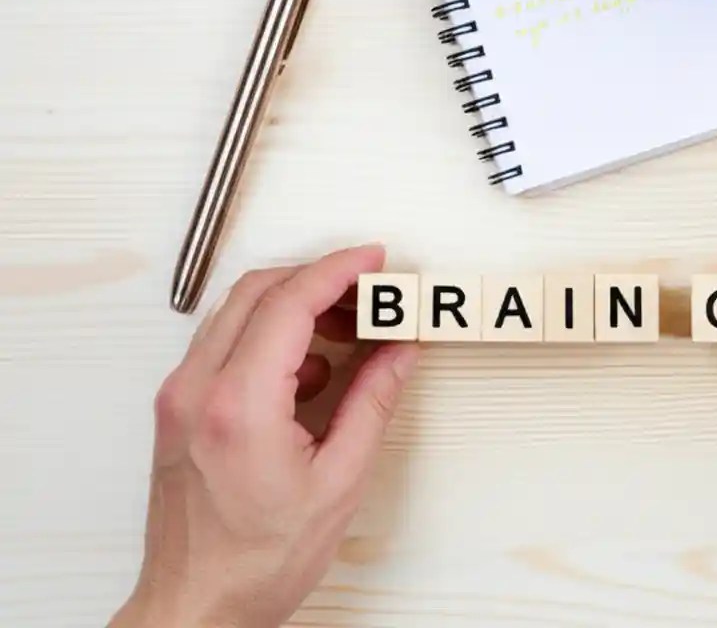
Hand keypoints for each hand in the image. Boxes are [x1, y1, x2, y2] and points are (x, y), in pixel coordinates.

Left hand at [110, 245, 421, 627]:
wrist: (198, 605)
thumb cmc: (257, 561)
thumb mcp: (339, 481)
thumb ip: (372, 403)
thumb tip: (398, 352)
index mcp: (238, 405)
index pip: (289, 302)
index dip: (338, 270)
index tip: (373, 261)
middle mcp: (197, 390)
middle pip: (257, 292)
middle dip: (318, 279)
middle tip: (369, 292)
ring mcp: (180, 397)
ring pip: (237, 313)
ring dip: (293, 306)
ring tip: (349, 330)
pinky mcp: (180, 409)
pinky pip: (224, 345)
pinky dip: (271, 337)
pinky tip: (312, 369)